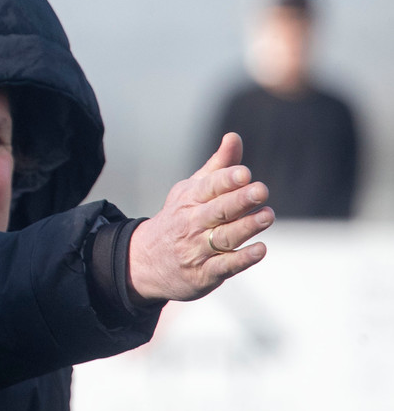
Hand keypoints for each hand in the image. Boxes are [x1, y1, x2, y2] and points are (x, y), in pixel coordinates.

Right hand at [128, 133, 272, 302]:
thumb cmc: (177, 220)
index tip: (244, 173)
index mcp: (190, 200)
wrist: (143, 262)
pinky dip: (241, 259)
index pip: (209, 187)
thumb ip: (217, 167)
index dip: (227, 180)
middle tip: (261, 190)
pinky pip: (224, 266)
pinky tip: (260, 250)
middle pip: (219, 211)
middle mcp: (192, 223)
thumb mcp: (190, 191)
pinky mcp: (203, 274)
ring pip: (224, 237)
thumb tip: (234, 137)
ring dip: (246, 227)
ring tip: (267, 216)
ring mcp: (196, 249)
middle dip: (240, 200)